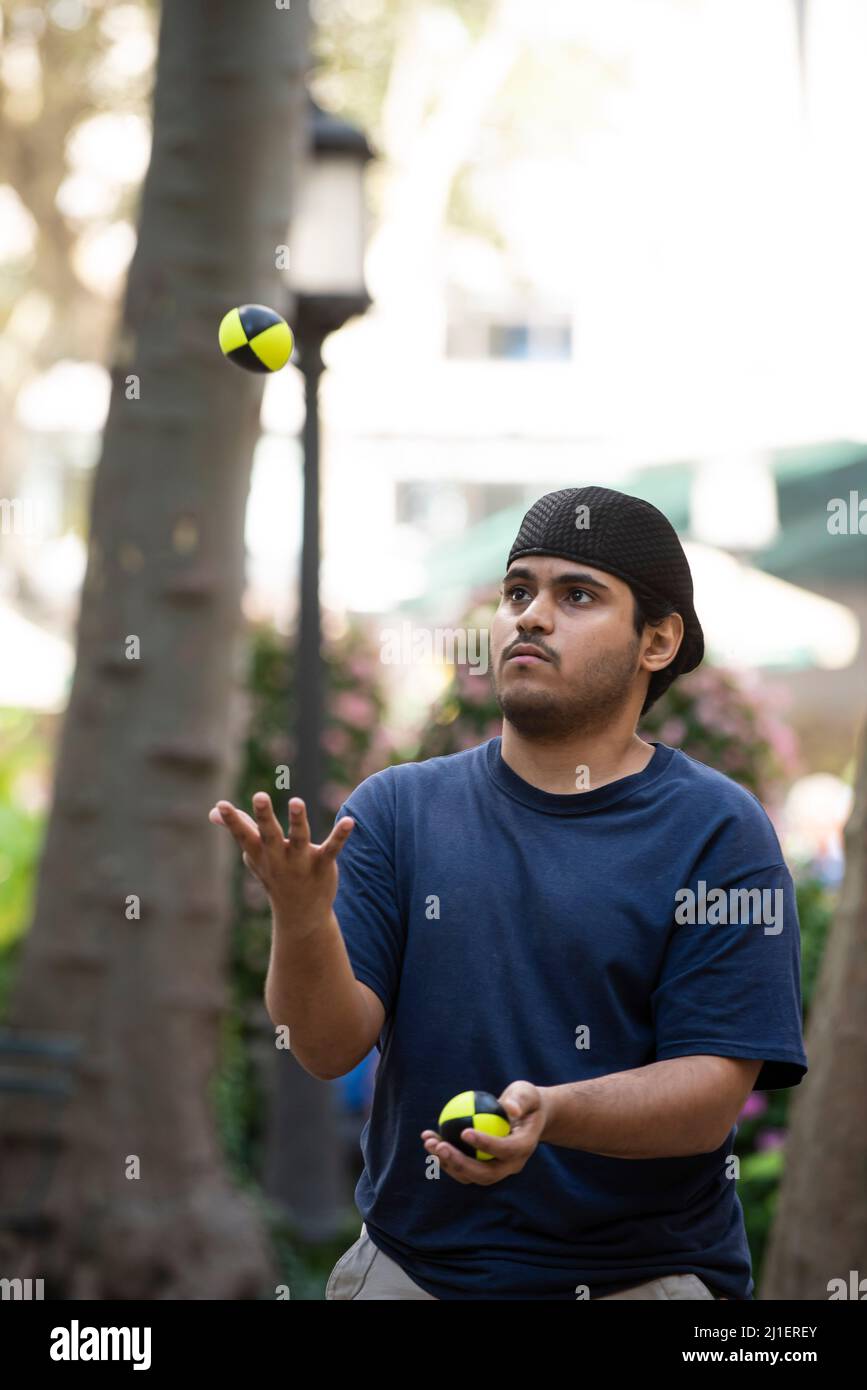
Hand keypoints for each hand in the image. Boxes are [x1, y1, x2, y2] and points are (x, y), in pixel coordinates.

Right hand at [209, 793, 353, 931]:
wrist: (299, 914)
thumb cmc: (274, 874)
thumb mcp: (254, 854)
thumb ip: (239, 829)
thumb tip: (213, 811)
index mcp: (260, 853)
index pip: (243, 835)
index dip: (232, 820)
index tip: (222, 805)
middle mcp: (278, 858)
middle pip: (269, 835)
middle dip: (263, 816)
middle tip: (259, 796)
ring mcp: (301, 862)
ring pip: (299, 839)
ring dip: (298, 821)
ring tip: (297, 801)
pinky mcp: (322, 865)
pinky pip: (332, 849)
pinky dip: (341, 835)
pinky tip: (350, 821)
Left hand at [420, 1081, 546, 1184]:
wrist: (526, 1119)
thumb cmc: (526, 1101)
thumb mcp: (527, 1093)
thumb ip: (520, 1100)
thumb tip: (510, 1108)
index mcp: (523, 1148)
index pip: (505, 1150)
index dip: (485, 1144)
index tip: (464, 1132)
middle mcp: (510, 1166)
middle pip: (485, 1173)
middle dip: (460, 1162)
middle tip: (440, 1145)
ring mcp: (496, 1170)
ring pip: (469, 1175)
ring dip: (446, 1162)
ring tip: (429, 1142)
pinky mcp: (482, 1168)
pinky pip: (461, 1167)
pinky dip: (444, 1156)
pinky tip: (429, 1139)